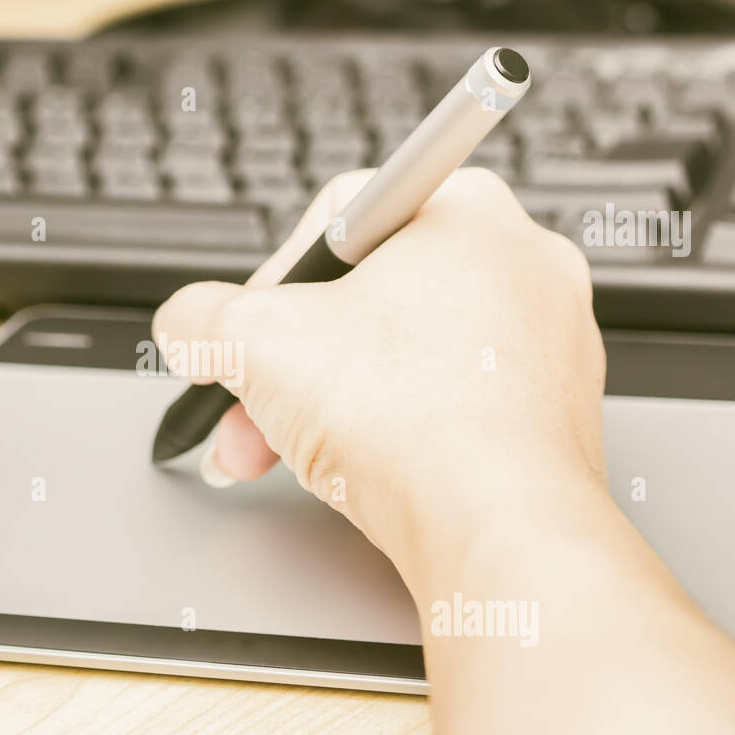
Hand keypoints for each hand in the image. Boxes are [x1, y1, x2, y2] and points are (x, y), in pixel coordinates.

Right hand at [153, 167, 607, 583]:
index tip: (242, 338)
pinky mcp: (549, 413)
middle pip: (366, 302)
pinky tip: (362, 470)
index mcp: (463, 208)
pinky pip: (450, 406)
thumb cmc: (412, 418)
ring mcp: (547, 340)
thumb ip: (199, 320)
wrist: (497, 526)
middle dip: (288, 366)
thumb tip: (185, 326)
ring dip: (329, 405)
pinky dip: (398, 433)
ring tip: (290, 453)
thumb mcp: (254, 344)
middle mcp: (520, 262)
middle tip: (251, 412)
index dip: (267, 286)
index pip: (333, 224)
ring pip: (405, 359)